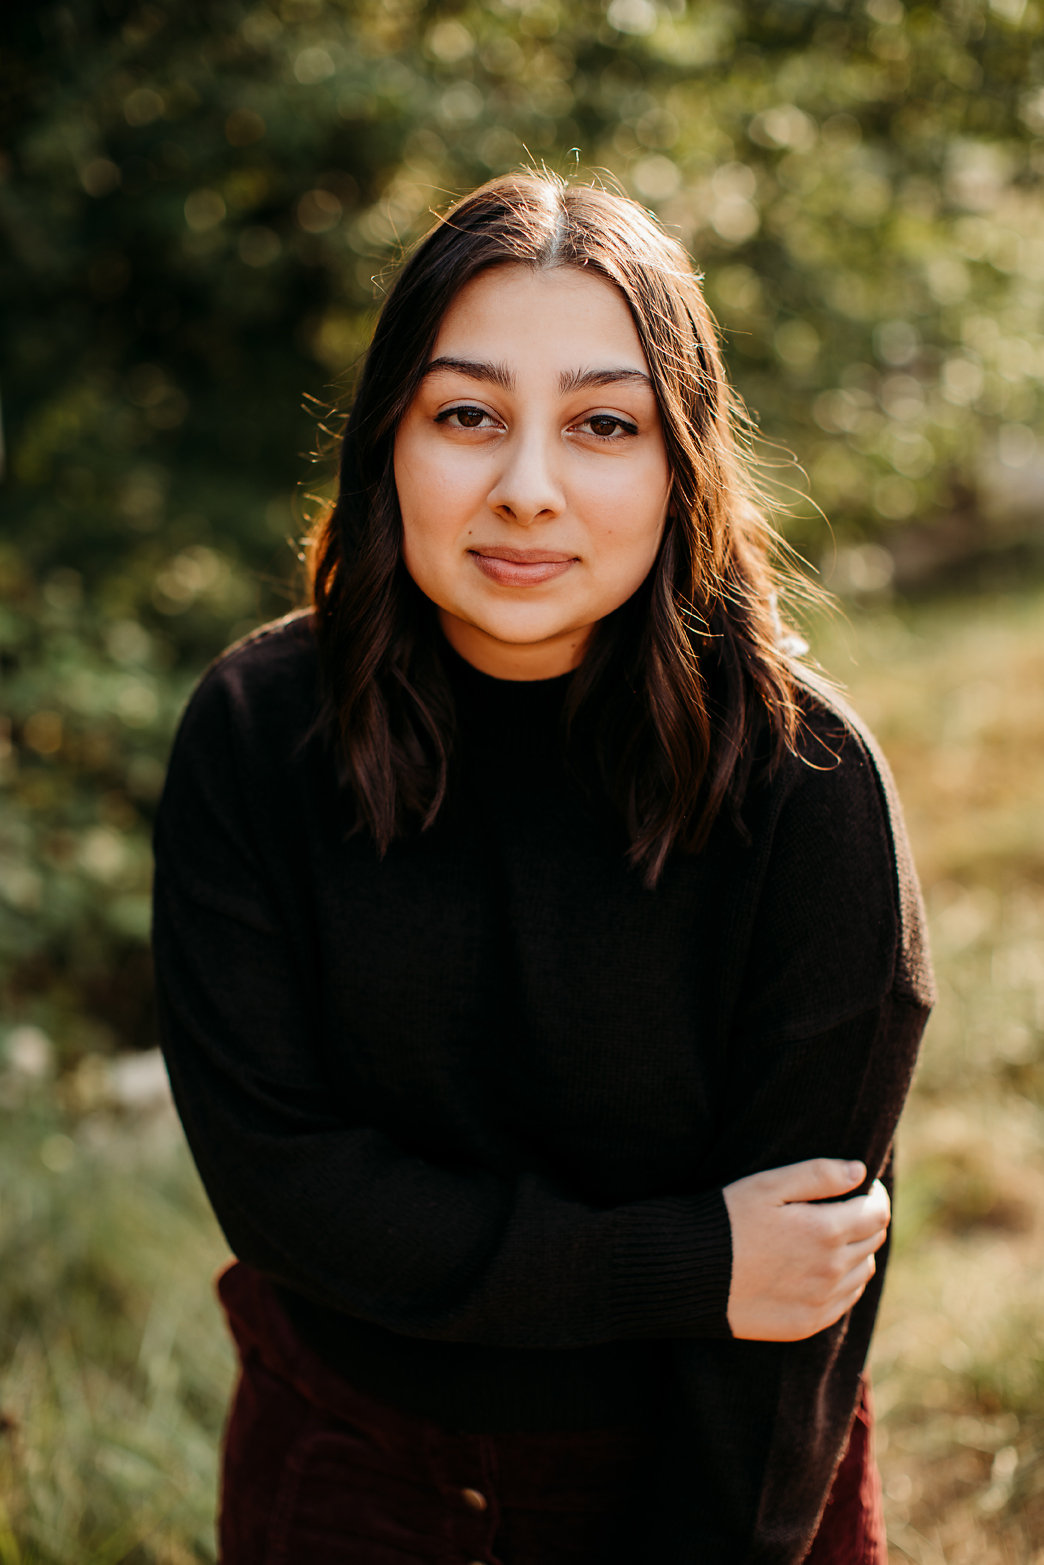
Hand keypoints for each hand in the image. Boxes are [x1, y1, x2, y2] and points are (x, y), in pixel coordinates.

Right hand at [722, 1159, 889, 1341]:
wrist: (689, 1272)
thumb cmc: (726, 1219)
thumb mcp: (768, 1184)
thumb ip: (817, 1175)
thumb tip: (860, 1171)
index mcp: (825, 1231)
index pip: (877, 1214)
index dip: (877, 1196)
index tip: (866, 1186)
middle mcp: (831, 1271)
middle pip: (873, 1242)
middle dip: (868, 1220)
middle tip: (849, 1205)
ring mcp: (820, 1301)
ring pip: (863, 1271)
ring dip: (858, 1250)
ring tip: (836, 1235)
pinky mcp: (807, 1323)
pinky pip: (846, 1300)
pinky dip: (846, 1281)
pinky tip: (825, 1267)